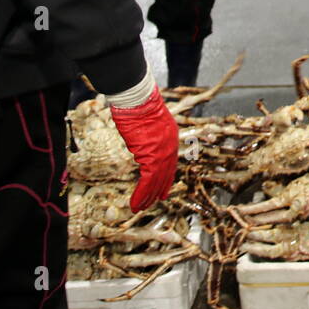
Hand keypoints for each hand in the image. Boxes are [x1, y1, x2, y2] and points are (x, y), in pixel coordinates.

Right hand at [109, 84, 178, 211]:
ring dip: (148, 196)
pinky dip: (142, 193)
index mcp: (172, 139)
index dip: (166, 179)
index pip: (170, 165)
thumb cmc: (140, 107)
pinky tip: (137, 203)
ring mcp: (162, 153)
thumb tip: (143, 148)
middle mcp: (170, 147)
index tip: (162, 190)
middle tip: (153, 203)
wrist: (139, 101)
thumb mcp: (150, 124)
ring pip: (157, 181)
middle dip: (159, 190)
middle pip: (165, 174)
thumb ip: (150, 138)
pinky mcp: (151, 156)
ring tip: (140, 208)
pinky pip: (148, 181)